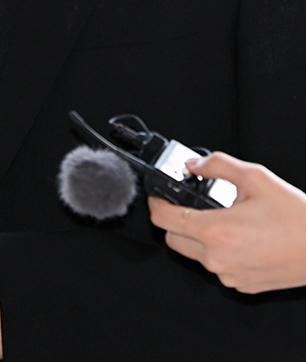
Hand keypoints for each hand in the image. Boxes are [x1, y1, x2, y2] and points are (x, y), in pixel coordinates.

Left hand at [148, 151, 305, 292]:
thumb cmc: (295, 217)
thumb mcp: (255, 177)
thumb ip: (218, 165)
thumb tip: (193, 164)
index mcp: (215, 231)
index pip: (163, 220)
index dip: (156, 203)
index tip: (159, 195)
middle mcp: (217, 258)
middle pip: (173, 239)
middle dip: (176, 220)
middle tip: (192, 203)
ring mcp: (229, 275)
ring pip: (195, 254)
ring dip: (198, 236)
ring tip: (225, 218)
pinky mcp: (241, 284)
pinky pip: (217, 267)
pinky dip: (219, 252)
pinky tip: (240, 237)